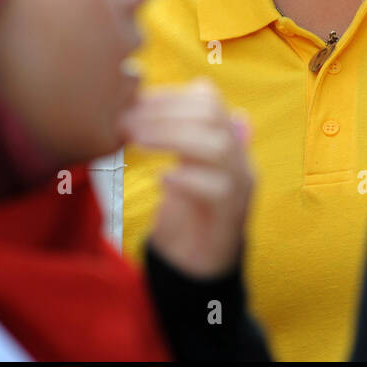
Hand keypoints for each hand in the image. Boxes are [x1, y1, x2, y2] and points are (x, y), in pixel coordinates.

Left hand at [124, 79, 254, 279]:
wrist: (198, 269)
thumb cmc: (182, 213)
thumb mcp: (174, 167)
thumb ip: (168, 137)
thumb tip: (138, 103)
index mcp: (227, 142)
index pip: (209, 100)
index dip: (170, 96)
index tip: (132, 103)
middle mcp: (239, 159)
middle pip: (214, 116)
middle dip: (166, 113)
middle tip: (126, 122)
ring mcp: (240, 188)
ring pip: (218, 147)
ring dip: (173, 137)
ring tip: (137, 142)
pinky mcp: (230, 218)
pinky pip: (218, 189)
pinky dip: (187, 178)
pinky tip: (160, 178)